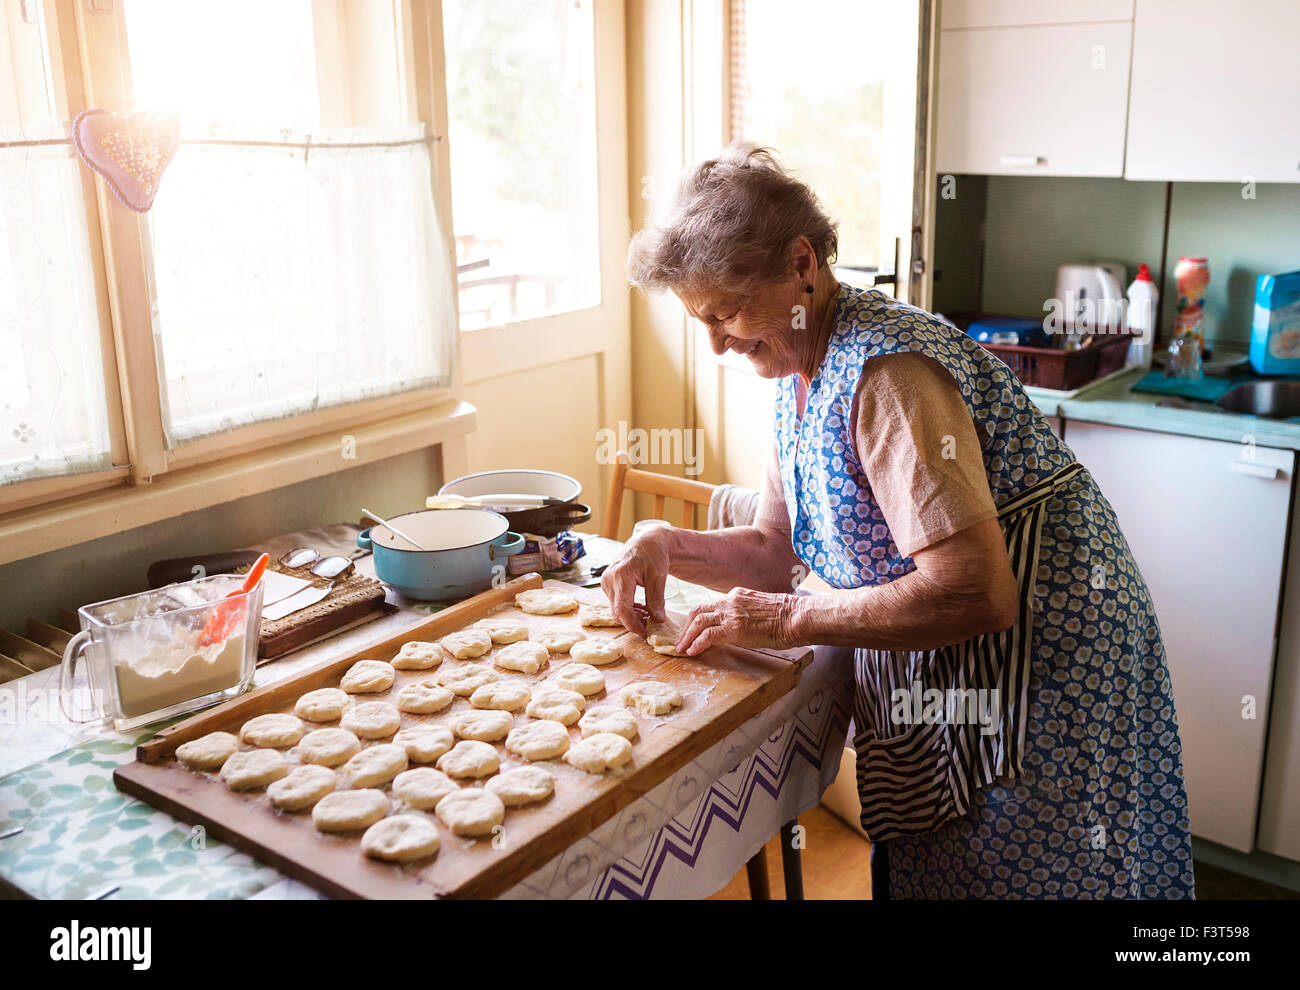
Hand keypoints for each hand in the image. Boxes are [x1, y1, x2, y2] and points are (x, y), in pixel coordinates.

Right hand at [600, 527, 674, 635]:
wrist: (646, 542)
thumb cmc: (653, 555)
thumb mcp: (659, 577)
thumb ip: (657, 599)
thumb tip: (658, 620)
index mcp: (621, 575)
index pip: (622, 608)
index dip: (632, 624)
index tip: (644, 633)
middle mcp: (609, 579)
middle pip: (617, 611)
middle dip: (633, 622)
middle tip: (650, 624)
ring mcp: (606, 582)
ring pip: (616, 609)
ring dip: (631, 616)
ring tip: (648, 614)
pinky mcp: (607, 584)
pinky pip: (615, 603)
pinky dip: (627, 609)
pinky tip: (640, 607)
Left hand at [677, 587, 802, 655]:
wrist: (796, 616)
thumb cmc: (787, 616)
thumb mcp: (761, 609)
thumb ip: (746, 614)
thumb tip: (740, 627)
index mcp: (736, 595)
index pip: (710, 605)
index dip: (698, 618)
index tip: (692, 629)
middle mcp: (730, 601)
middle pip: (699, 610)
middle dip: (687, 627)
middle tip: (681, 641)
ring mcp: (731, 613)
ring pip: (699, 621)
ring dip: (687, 636)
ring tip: (682, 649)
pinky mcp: (734, 628)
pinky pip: (708, 634)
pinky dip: (697, 643)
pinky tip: (693, 651)